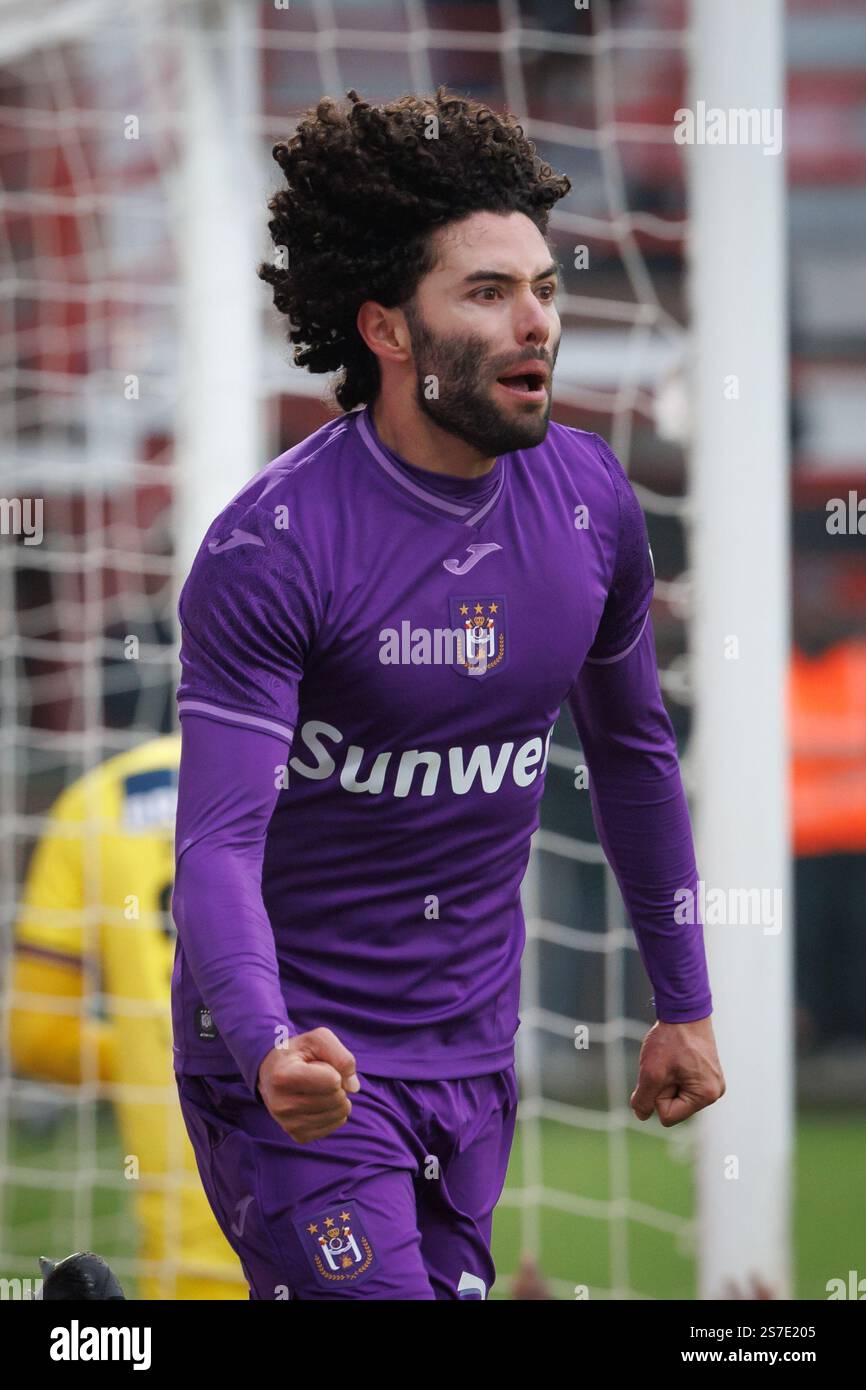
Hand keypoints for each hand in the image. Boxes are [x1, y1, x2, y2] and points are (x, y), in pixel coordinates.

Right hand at [257, 1027, 360, 1143]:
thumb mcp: (318, 1039)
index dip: (334, 1069)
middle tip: (321, 1077)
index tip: (317, 1065)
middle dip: (338, 1084)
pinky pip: (334, 1125)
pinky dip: (335, 1112)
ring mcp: (288, 1124)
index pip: (332, 1081)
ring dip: (338, 1098)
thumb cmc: (299, 1053)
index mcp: (283, 1077)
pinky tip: (320, 1102)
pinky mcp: (298, 1135)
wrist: (272, 1072)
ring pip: (338, 1114)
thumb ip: (341, 1056)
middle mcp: (282, 1105)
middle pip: (337, 1098)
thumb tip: (354, 1088)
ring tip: (319, 1089)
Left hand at [630, 1016, 724, 1125]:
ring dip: (667, 1080)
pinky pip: (681, 1085)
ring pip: (676, 1096)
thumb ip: (644, 1099)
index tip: (664, 1072)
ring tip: (673, 1059)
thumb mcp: (651, 1072)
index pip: (668, 1116)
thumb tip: (641, 1116)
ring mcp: (712, 1083)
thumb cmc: (671, 1039)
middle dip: (663, 1087)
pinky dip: (673, 1074)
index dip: (657, 1095)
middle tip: (669, 1062)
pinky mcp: (707, 1075)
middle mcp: (714, 1093)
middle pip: (674, 1108)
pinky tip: (677, 1058)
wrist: (684, 1010)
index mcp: (706, 1095)